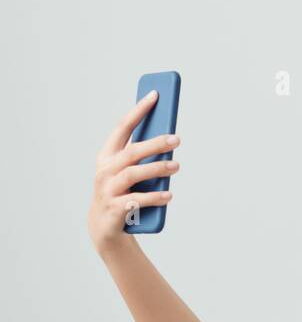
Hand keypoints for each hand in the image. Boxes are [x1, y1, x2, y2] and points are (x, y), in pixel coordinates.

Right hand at [87, 90, 180, 252]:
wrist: (104, 226)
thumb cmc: (121, 191)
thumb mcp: (127, 171)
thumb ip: (141, 155)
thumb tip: (168, 137)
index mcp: (108, 154)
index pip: (123, 127)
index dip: (139, 110)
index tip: (155, 95)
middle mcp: (105, 169)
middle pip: (132, 152)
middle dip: (155, 144)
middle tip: (177, 139)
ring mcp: (108, 189)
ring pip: (133, 174)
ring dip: (157, 169)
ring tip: (176, 167)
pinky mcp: (115, 208)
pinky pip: (136, 200)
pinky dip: (154, 197)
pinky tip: (168, 194)